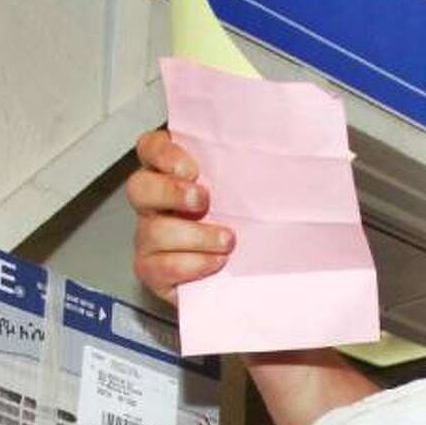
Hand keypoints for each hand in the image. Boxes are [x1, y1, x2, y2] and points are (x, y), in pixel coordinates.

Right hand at [125, 128, 234, 304]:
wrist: (241, 278)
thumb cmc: (242, 227)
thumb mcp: (247, 191)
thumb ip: (247, 169)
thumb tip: (286, 146)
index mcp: (171, 174)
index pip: (150, 148)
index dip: (164, 153)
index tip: (192, 169)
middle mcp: (154, 203)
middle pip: (140, 187)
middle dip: (170, 191)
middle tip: (203, 200)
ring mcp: (149, 237)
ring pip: (153, 231)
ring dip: (195, 235)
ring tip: (226, 241)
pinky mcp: (153, 270)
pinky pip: (160, 267)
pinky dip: (192, 264)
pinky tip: (215, 262)